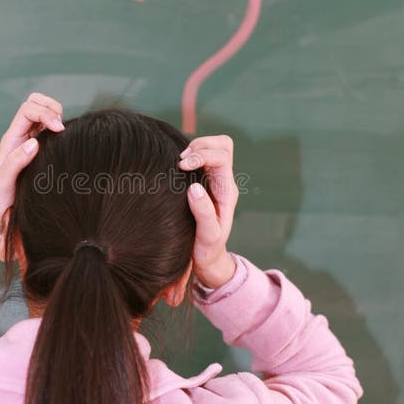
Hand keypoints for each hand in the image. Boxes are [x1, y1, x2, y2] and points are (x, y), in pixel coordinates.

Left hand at [0, 93, 64, 240]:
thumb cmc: (0, 198)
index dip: (46, 113)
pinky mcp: (41, 150)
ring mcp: (31, 141)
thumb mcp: (4, 181)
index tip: (59, 129)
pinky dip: (60, 128)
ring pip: (44, 112)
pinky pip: (50, 129)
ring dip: (56, 115)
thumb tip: (34, 142)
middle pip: (35, 103)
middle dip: (51, 107)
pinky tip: (65, 142)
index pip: (28, 110)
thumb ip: (16, 161)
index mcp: (12, 138)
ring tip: (64, 133)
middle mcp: (22, 135)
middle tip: (61, 128)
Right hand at [178, 135, 238, 288]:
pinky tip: (176, 168)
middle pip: (223, 145)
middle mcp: (223, 181)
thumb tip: (194, 187)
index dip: (201, 155)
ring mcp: (214, 180)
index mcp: (227, 191)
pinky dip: (189, 156)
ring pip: (213, 147)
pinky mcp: (203, 182)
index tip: (181, 166)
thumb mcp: (208, 236)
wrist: (209, 258)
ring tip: (177, 163)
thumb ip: (203, 213)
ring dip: (195, 148)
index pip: (221, 158)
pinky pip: (201, 158)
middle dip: (201, 145)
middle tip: (181, 161)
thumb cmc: (208, 249)